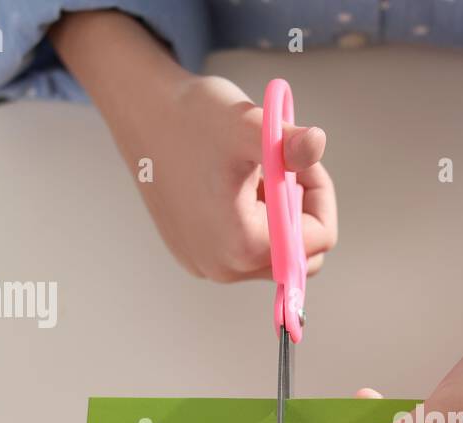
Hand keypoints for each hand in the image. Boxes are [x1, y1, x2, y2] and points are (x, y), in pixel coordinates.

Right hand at [123, 75, 336, 280]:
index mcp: (242, 245)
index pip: (319, 238)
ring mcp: (207, 266)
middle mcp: (223, 267)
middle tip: (280, 166)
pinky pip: (243, 250)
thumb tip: (319, 142)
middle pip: (299, 255)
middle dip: (300, 209)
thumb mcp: (248, 126)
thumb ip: (289, 144)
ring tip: (251, 174)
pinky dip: (252, 221)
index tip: (297, 159)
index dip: (319, 194)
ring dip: (277, 214)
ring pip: (273, 253)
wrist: (143, 114)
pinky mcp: (194, 256)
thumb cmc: (192, 117)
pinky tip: (231, 186)